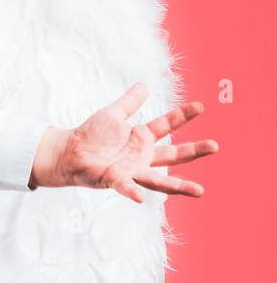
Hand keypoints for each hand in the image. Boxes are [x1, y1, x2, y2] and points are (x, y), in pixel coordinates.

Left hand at [30, 83, 218, 202]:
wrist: (67, 152)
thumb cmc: (90, 135)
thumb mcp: (112, 114)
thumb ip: (129, 102)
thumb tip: (143, 85)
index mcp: (142, 138)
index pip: (167, 125)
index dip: (183, 116)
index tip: (201, 106)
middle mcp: (142, 156)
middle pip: (173, 154)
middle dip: (194, 151)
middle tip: (215, 146)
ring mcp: (131, 170)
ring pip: (159, 179)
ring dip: (179, 186)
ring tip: (199, 190)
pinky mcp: (115, 179)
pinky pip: (126, 186)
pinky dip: (132, 191)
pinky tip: (141, 197)